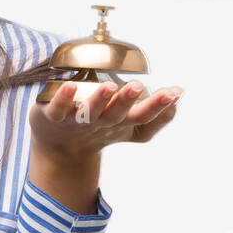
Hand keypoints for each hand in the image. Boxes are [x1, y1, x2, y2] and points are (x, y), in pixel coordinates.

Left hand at [29, 81, 182, 164]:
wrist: (58, 146)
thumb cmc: (99, 128)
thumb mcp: (128, 125)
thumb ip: (155, 116)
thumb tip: (179, 97)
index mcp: (121, 123)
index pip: (143, 117)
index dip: (159, 107)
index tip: (175, 92)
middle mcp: (101, 122)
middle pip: (116, 115)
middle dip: (127, 101)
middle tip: (138, 87)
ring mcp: (77, 120)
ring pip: (89, 112)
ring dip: (100, 100)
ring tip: (110, 86)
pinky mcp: (53, 116)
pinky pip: (58, 108)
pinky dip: (64, 98)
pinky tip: (69, 86)